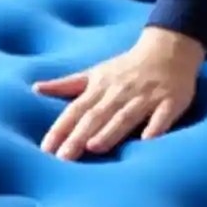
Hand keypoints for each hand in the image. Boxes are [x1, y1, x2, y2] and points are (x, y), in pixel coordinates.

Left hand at [34, 27, 204, 159]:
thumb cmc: (127, 67)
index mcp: (99, 87)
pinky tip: (148, 141)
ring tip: (94, 148)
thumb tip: (36, 88)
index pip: (75, 110)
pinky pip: (162, 116)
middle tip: (63, 158)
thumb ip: (67, 85)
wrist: (169, 48)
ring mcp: (146, 97)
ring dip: (110, 131)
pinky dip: (156, 127)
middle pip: (96, 116)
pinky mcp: (170, 101)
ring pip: (125, 116)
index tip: (45, 149)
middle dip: (79, 136)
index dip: (60, 129)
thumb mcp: (95, 73)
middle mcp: (120, 92)